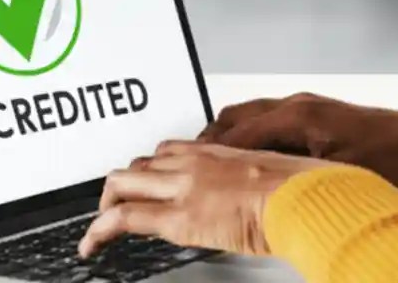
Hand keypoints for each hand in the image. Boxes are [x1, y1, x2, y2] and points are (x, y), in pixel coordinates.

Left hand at [78, 141, 337, 257]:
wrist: (306, 199)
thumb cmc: (305, 191)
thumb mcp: (279, 178)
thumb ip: (260, 183)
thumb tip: (265, 198)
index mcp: (220, 151)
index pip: (169, 150)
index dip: (152, 169)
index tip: (148, 183)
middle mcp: (195, 162)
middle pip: (140, 164)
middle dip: (124, 185)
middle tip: (117, 205)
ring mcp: (183, 187)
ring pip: (123, 183)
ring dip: (108, 204)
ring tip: (100, 227)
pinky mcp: (178, 217)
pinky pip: (123, 219)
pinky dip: (98, 232)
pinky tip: (91, 247)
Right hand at [199, 92, 397, 189]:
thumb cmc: (391, 156)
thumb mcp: (334, 175)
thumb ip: (290, 175)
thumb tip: (256, 186)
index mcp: (298, 115)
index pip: (238, 133)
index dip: (210, 152)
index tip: (187, 165)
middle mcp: (297, 104)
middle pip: (235, 117)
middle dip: (210, 140)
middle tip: (189, 163)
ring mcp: (304, 106)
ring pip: (249, 116)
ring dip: (229, 136)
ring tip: (212, 162)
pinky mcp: (312, 114)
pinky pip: (268, 120)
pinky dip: (249, 136)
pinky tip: (250, 159)